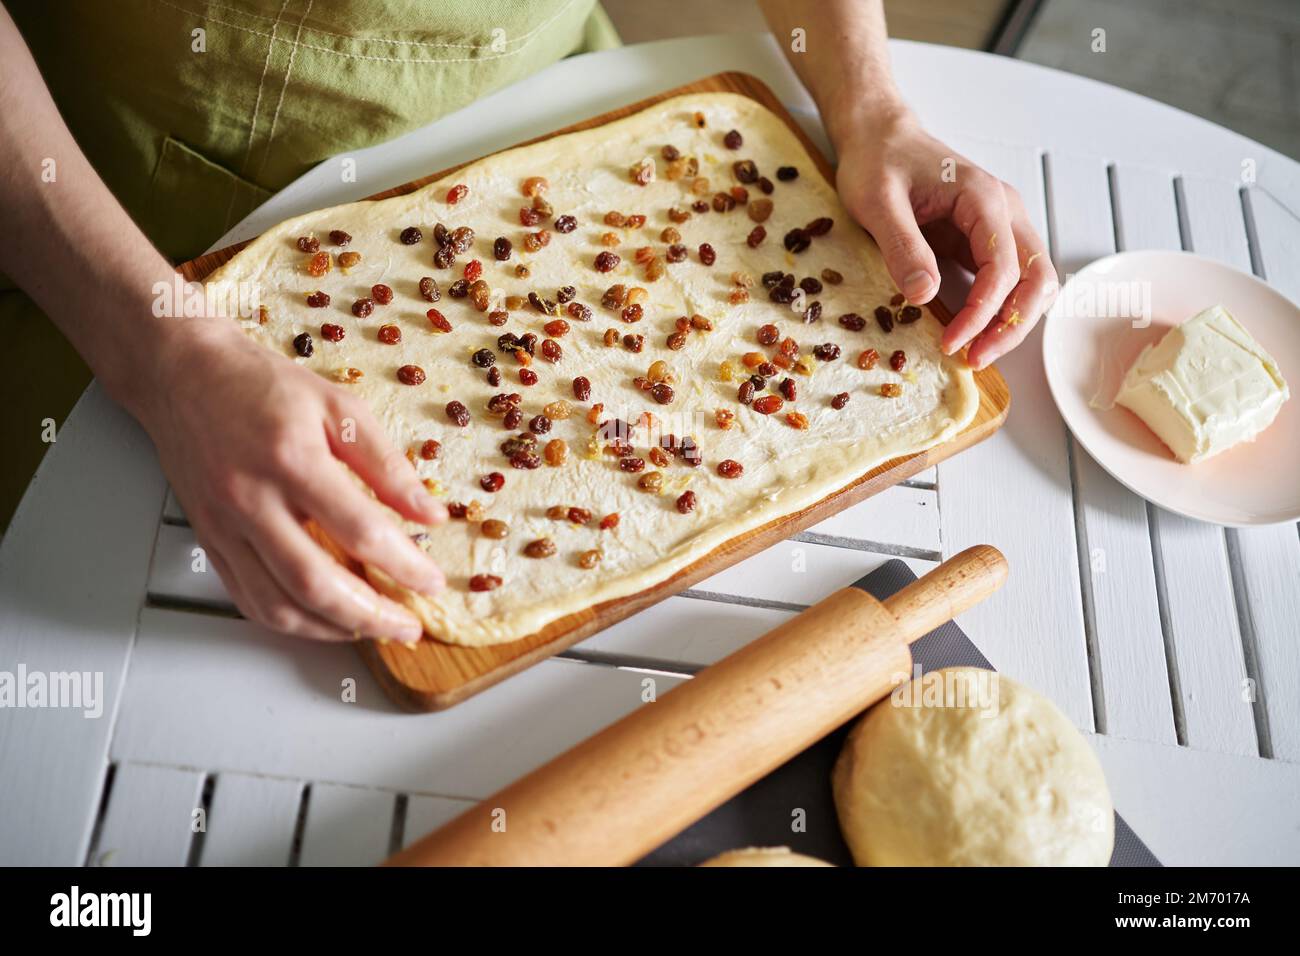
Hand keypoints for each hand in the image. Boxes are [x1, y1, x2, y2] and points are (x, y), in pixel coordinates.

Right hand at [132, 320, 446, 642]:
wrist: (184, 375)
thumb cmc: (261, 386)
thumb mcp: (339, 407)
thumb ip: (387, 464)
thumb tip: (429, 513)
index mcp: (292, 460)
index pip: (359, 530)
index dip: (403, 564)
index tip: (432, 582)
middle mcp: (252, 500)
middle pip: (315, 582)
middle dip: (371, 615)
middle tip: (407, 628)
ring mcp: (224, 526)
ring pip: (278, 603)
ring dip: (331, 629)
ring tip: (371, 629)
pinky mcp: (209, 540)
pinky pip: (248, 598)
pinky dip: (290, 621)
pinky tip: (322, 620)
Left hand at [834, 110, 1058, 368]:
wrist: (878, 136)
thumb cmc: (878, 160)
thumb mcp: (877, 202)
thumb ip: (903, 247)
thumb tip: (925, 295)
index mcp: (983, 198)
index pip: (1002, 267)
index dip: (982, 312)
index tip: (952, 342)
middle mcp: (1004, 212)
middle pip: (1037, 278)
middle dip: (1012, 325)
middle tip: (975, 358)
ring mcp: (1000, 227)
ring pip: (1032, 283)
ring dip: (1012, 322)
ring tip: (975, 353)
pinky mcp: (985, 241)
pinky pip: (1009, 282)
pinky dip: (999, 310)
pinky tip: (972, 332)